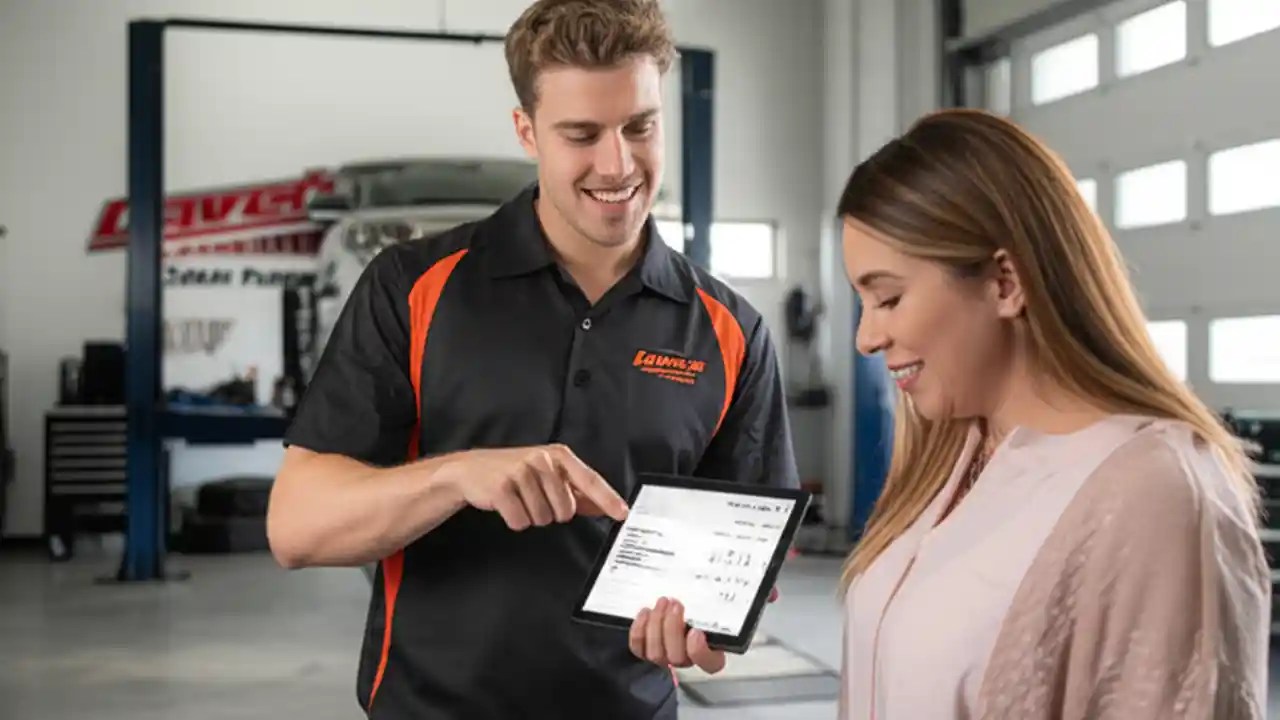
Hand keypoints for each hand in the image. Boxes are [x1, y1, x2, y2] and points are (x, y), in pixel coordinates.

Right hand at [440, 444, 628, 530]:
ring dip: (531, 516)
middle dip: (552, 513)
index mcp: (557, 455)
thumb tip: (602, 506)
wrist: (470, 470)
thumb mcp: (547, 475)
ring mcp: (521, 472)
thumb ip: (576, 491)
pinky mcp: (502, 488)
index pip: (589, 480)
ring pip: (543, 518)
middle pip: (566, 510)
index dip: (608, 499)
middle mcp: (541, 460)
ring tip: (518, 499)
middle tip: (534, 499)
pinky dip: (515, 520)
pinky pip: (520, 521)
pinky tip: (506, 505)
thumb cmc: (513, 472)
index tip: (622, 513)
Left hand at [629, 588, 780, 673]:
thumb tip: (772, 593)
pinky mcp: (645, 643)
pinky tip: (643, 611)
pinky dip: (638, 632)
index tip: (697, 632)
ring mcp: (665, 650)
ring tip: (660, 602)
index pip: (711, 664)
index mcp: (712, 645)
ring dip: (655, 627)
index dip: (701, 653)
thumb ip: (756, 594)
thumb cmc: (707, 595)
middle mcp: (688, 653)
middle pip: (678, 657)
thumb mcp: (735, 593)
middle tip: (675, 602)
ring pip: (657, 654)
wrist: (677, 591)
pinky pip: (638, 648)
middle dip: (673, 629)